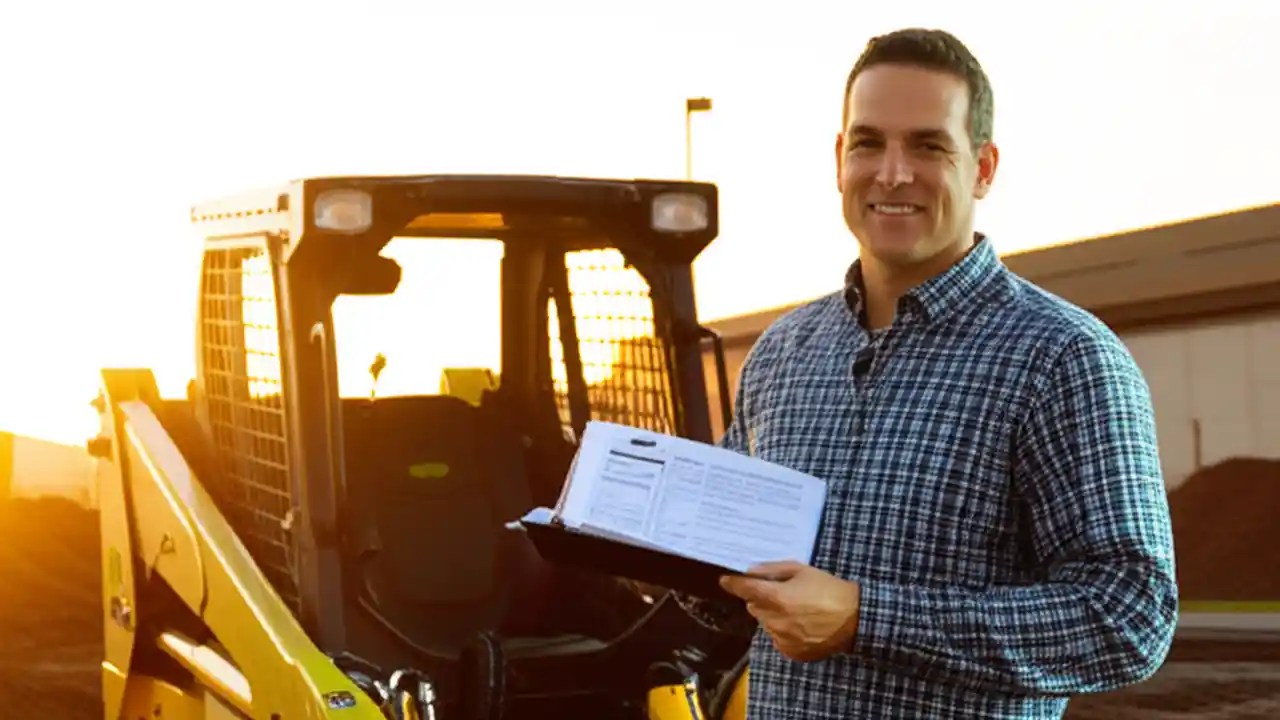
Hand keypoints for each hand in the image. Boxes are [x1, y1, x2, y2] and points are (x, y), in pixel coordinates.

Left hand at [719, 560, 859, 662]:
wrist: (855, 619)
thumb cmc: (829, 589)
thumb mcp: (802, 570)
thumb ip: (773, 570)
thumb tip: (750, 571)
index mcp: (776, 598)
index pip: (744, 590)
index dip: (733, 584)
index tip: (726, 580)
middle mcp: (774, 621)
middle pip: (754, 607)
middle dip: (762, 599)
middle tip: (782, 593)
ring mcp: (781, 639)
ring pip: (766, 623)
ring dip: (773, 616)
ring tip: (797, 610)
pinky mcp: (790, 652)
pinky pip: (777, 638)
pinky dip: (784, 632)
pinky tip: (802, 625)